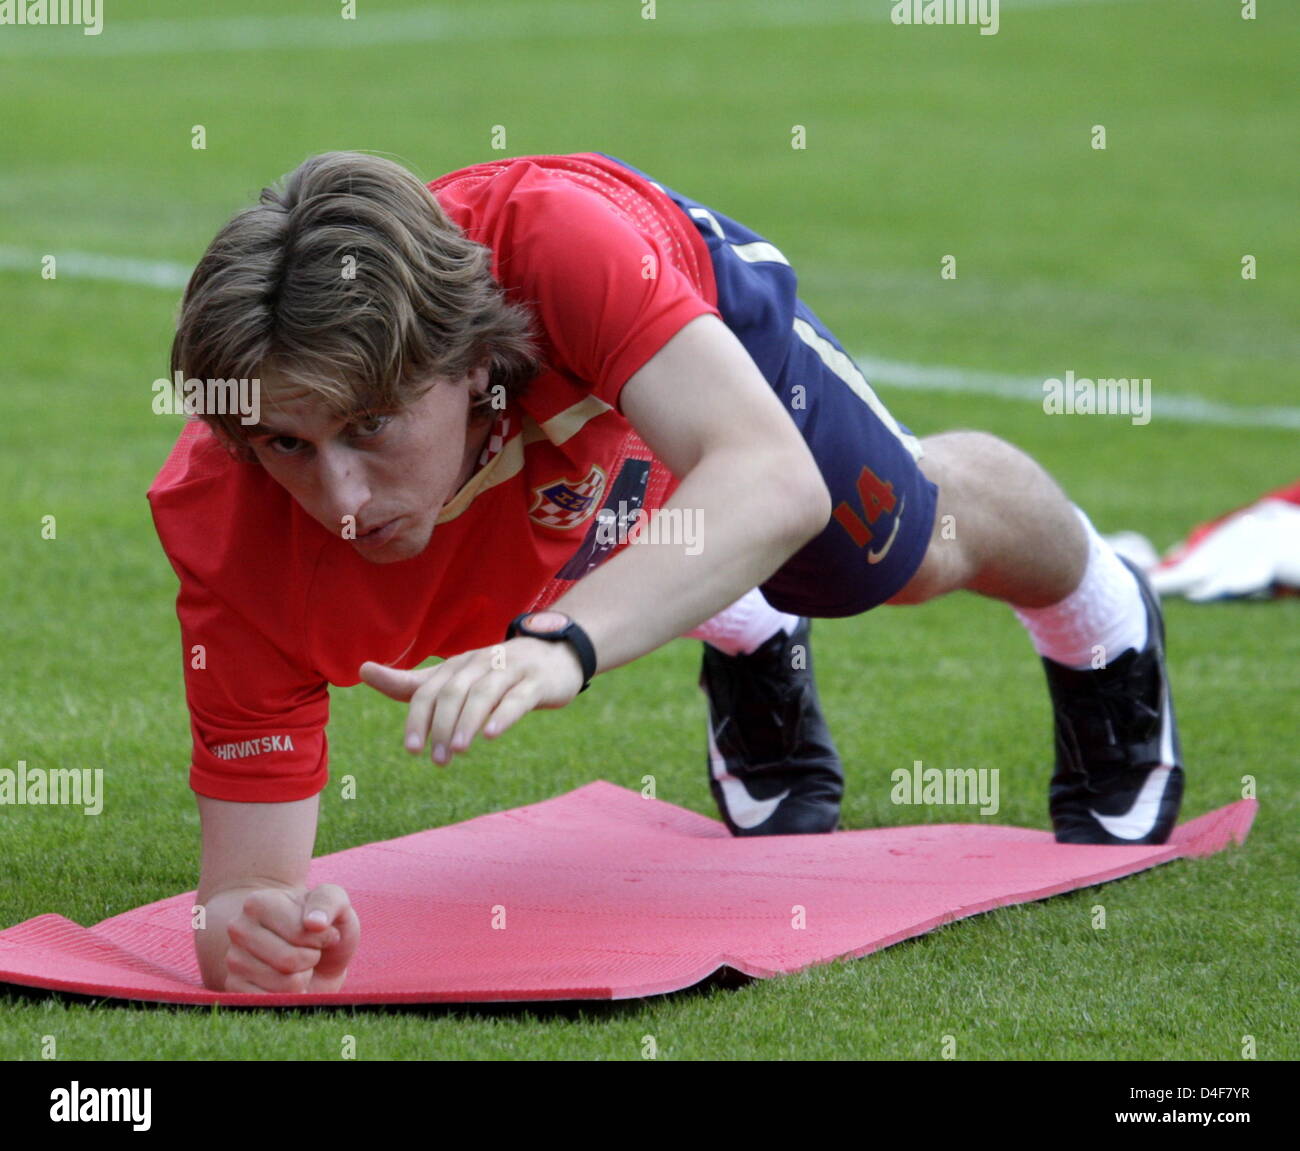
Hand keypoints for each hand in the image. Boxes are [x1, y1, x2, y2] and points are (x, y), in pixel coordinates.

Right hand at [223, 884, 359, 993]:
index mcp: (258, 902)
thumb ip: (329, 902)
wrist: (319, 956)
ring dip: (303, 978)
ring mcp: (233, 960)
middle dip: (312, 958)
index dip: (321, 937)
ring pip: (284, 983)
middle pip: (289, 960)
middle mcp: (238, 929)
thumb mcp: (337, 903)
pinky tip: (287, 982)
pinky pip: (272, 1002)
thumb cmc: (326, 927)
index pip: (299, 931)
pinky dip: (291, 995)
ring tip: (298, 964)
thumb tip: (314, 923)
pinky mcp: (235, 988)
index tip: (321, 930)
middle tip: (309, 949)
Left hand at [359, 637, 586, 764]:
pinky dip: (503, 715)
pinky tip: (492, 734)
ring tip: (458, 750)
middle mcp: (480, 663)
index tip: (412, 749)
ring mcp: (510, 670)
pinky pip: (518, 698)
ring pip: (483, 694)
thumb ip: (412, 682)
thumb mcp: (454, 677)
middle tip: (436, 759)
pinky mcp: (537, 682)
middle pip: (453, 693)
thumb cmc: (497, 672)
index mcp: (457, 665)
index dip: (418, 719)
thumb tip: (362, 671)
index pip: (428, 690)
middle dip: (441, 726)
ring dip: (467, 722)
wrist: (555, 654)